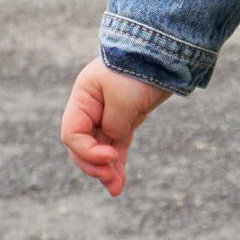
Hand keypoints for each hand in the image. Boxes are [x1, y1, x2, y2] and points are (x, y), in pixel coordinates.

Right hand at [61, 56, 171, 196]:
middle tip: (110, 178)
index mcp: (83, 97)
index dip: (86, 151)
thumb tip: (112, 146)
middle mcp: (91, 107)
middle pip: (82, 146)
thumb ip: (113, 125)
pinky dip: (117, 163)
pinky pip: (116, 146)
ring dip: (107, 170)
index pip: (72, 134)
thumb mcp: (122, 99)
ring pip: (101, 149)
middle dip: (95, 165)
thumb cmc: (139, 70)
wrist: (167, 50)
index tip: (109, 155)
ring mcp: (108, 114)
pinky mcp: (126, 119)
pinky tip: (119, 183)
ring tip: (117, 189)